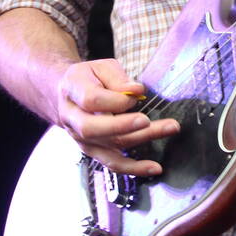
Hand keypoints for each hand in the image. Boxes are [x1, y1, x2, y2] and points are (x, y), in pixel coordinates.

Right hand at [55, 57, 179, 176]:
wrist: (67, 95)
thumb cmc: (88, 78)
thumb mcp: (101, 67)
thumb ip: (118, 78)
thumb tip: (137, 90)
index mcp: (73, 91)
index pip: (91, 99)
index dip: (115, 100)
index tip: (135, 96)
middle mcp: (73, 118)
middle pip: (93, 128)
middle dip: (122, 126)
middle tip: (146, 120)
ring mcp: (81, 138)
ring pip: (108, 145)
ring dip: (140, 139)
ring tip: (168, 129)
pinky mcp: (94, 151)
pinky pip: (113, 163)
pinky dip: (134, 168)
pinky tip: (154, 167)